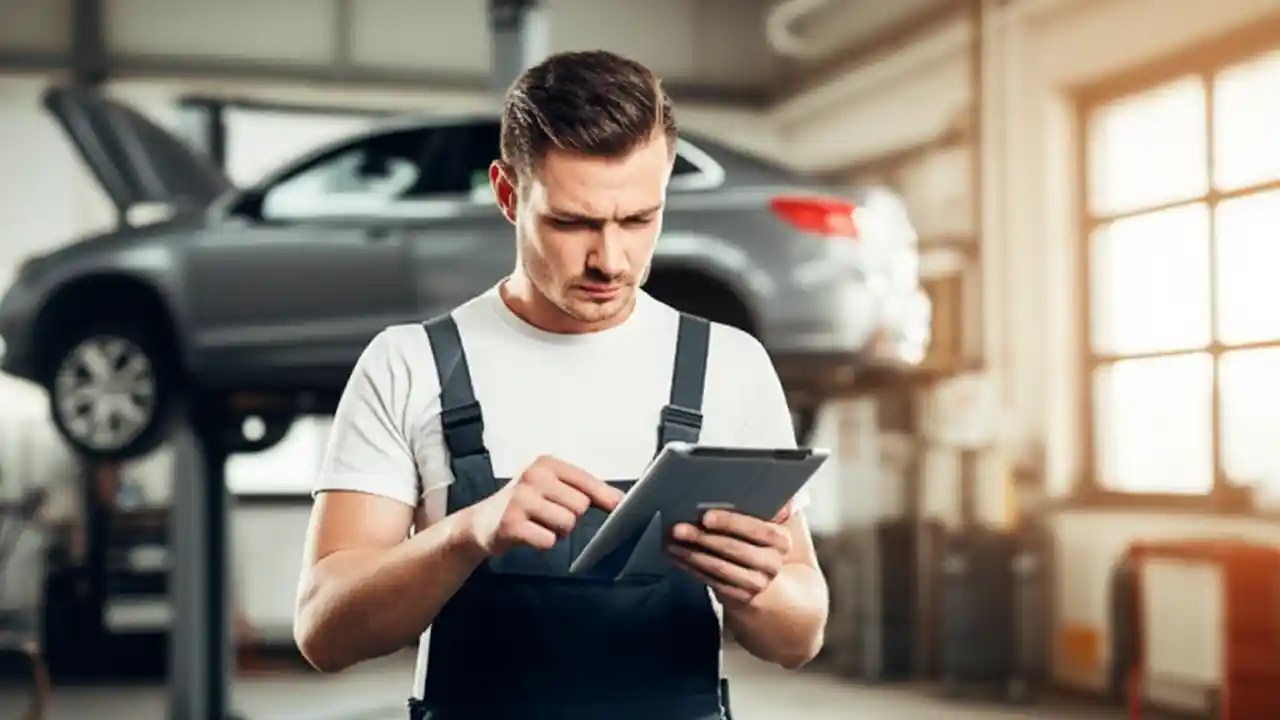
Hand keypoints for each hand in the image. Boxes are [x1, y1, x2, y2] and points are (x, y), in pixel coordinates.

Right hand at [464, 455, 623, 556]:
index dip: (604, 496)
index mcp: (545, 463)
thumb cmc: (522, 503)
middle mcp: (532, 476)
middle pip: (580, 505)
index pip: (586, 480)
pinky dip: (544, 543)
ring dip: (558, 531)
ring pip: (567, 523)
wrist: (479, 523)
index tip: (619, 506)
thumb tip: (618, 500)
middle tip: (551, 516)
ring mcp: (520, 499)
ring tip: (540, 525)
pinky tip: (530, 535)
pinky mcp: (511, 524)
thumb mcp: (549, 486)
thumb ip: (581, 489)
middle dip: (572, 517)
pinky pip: (548, 540)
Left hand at [666, 509, 792, 605]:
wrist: (770, 578)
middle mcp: (772, 564)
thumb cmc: (764, 540)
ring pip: (720, 568)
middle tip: (679, 528)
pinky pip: (712, 581)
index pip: (759, 529)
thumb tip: (760, 486)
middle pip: (735, 549)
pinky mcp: (739, 597)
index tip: (706, 516)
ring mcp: (756, 583)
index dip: (732, 522)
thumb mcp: (775, 523)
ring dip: (692, 554)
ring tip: (672, 542)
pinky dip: (691, 568)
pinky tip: (677, 557)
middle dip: (703, 538)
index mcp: (782, 540)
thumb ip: (771, 506)